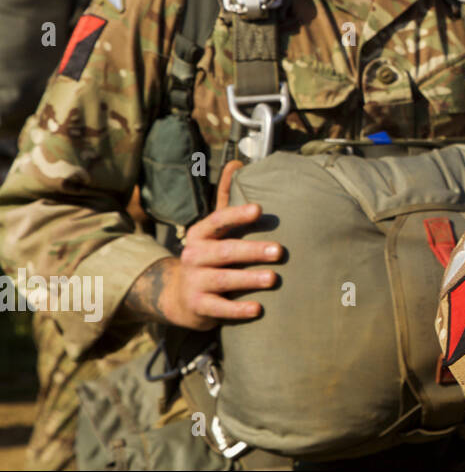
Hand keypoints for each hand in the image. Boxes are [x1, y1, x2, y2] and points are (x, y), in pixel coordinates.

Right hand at [123, 161, 279, 329]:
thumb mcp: (214, 227)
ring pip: (224, 280)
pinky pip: (220, 309)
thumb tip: (237, 161)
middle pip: (225, 252)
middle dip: (252, 251)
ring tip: (273, 278)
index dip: (238, 215)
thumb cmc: (208, 255)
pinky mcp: (199, 307)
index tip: (259, 209)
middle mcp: (195, 257)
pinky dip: (238, 310)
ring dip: (249, 279)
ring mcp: (196, 282)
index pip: (218, 221)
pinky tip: (258, 309)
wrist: (177, 295)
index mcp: (200, 234)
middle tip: (279, 251)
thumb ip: (227, 197)